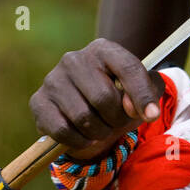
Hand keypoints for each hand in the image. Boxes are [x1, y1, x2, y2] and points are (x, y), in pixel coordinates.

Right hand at [29, 38, 165, 159]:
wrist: (87, 109)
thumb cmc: (120, 96)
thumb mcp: (143, 89)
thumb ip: (150, 92)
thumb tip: (139, 110)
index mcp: (103, 48)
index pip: (127, 68)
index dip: (142, 95)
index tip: (152, 116)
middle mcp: (74, 59)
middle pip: (103, 97)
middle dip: (117, 118)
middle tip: (118, 122)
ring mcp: (52, 79)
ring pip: (83, 117)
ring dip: (99, 132)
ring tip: (102, 128)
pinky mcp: (38, 101)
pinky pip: (62, 130)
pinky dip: (79, 140)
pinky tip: (85, 136)